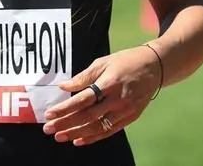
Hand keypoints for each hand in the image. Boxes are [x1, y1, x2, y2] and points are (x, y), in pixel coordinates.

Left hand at [42, 45, 160, 145]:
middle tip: (48, 129)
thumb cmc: (125, 62)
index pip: (83, 99)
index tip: (49, 113)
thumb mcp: (103, 63)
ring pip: (98, 127)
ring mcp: (126, 110)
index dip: (65, 108)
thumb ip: (83, 77)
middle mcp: (118, 99)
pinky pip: (109, 131)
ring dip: (76, 133)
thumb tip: (63, 86)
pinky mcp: (131, 117)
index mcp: (110, 83)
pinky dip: (93, 137)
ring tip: (59, 136)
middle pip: (88, 116)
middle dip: (66, 124)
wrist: (154, 67)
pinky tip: (78, 141)